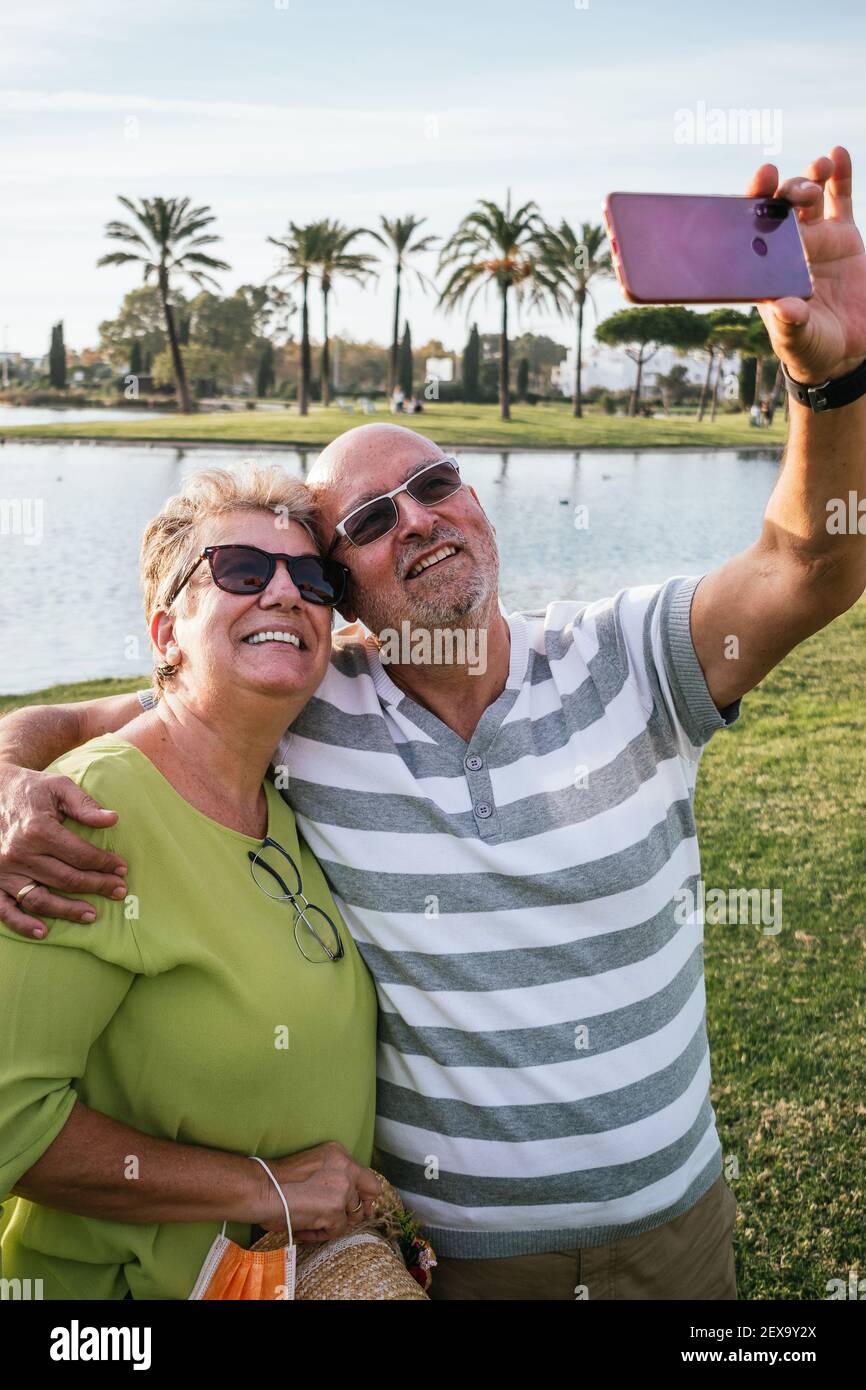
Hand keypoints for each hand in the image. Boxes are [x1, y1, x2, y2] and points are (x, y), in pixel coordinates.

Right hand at [0, 764, 127, 938]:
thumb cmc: (29, 789)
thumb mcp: (58, 787)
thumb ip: (85, 805)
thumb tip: (112, 819)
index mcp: (38, 830)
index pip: (80, 855)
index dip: (104, 863)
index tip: (122, 868)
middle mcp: (19, 853)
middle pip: (65, 879)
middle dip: (97, 886)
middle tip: (119, 891)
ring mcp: (3, 870)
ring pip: (39, 899)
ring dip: (67, 911)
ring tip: (92, 915)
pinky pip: (4, 909)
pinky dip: (22, 924)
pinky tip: (43, 931)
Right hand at [252, 1141, 383, 1243]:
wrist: (263, 1189)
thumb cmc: (278, 1181)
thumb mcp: (312, 1166)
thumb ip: (333, 1176)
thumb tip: (350, 1201)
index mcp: (338, 1152)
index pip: (366, 1175)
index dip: (363, 1193)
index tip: (359, 1205)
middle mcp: (345, 1166)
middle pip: (371, 1192)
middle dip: (360, 1208)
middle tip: (347, 1219)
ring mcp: (343, 1188)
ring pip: (353, 1215)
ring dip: (335, 1223)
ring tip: (313, 1223)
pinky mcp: (336, 1209)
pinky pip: (337, 1230)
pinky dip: (322, 1234)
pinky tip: (305, 1229)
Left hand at [747, 146, 865, 383]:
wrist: (846, 352)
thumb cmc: (811, 348)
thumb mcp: (800, 340)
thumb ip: (791, 325)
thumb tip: (784, 308)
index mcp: (767, 269)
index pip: (753, 230)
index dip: (753, 202)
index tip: (760, 181)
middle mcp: (787, 248)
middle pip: (780, 208)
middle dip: (784, 190)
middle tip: (794, 188)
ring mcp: (816, 239)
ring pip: (808, 198)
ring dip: (809, 178)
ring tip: (819, 168)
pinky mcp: (844, 237)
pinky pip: (840, 199)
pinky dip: (840, 175)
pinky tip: (838, 154)